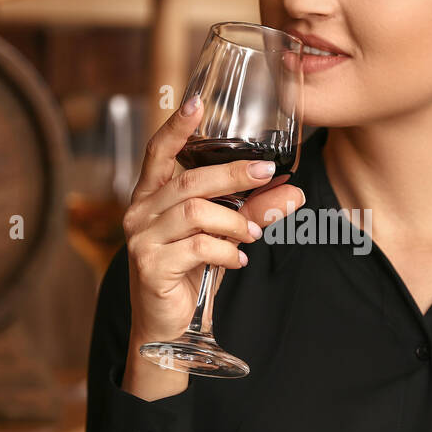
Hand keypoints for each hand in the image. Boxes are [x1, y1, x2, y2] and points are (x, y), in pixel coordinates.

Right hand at [122, 93, 305, 347]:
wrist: (169, 328)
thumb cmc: (191, 273)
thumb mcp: (224, 236)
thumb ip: (252, 211)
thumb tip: (291, 191)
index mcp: (152, 196)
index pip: (158, 152)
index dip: (176, 127)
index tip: (197, 102)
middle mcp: (140, 212)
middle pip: (189, 180)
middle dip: (232, 174)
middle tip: (266, 172)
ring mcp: (141, 239)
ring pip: (195, 212)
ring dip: (234, 220)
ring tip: (252, 234)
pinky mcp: (150, 266)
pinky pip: (198, 247)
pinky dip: (227, 252)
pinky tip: (238, 261)